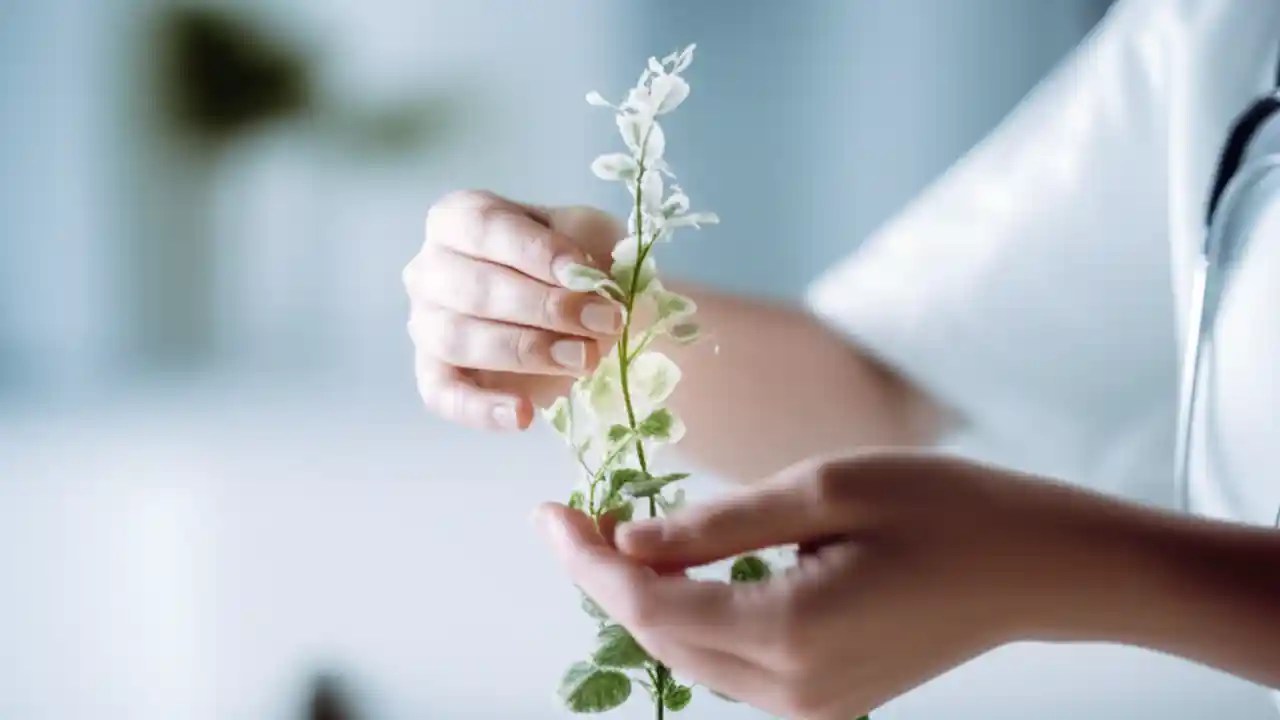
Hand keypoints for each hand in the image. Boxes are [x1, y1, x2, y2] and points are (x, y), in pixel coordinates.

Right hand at [404, 191, 623, 429]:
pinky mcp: (435, 374)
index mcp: (459, 219)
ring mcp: (426, 323)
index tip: (584, 272)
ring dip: (527, 351)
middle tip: (603, 321)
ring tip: (582, 359)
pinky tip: (523, 416)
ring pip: (458, 339)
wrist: (582, 306)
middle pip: (473, 288)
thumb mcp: (585, 234)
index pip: (483, 227)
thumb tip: (587, 282)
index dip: (534, 251)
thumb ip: (581, 249)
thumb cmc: (573, 261)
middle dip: (544, 307)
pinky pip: (442, 395)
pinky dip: (481, 409)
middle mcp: (430, 268)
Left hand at [535, 451, 1157, 718]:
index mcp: (790, 633)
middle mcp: (793, 690)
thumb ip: (716, 525)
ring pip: (692, 658)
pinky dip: (696, 619)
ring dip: (648, 601)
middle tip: (578, 514)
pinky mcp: (829, 699)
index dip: (587, 561)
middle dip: (607, 580)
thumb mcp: (822, 490)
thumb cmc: (943, 508)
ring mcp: (813, 705)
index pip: (649, 608)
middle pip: (662, 640)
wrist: (1037, 566)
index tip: (548, 512)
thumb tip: (626, 541)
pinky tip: (684, 572)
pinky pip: (734, 665)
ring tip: (619, 536)